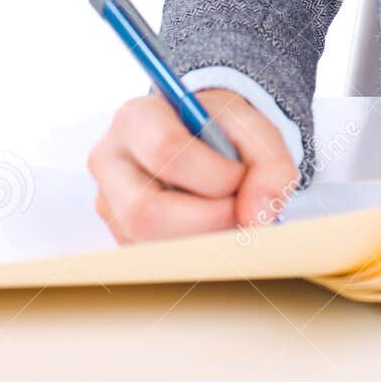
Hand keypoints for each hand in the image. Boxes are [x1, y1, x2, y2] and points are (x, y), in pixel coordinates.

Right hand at [87, 87, 298, 244]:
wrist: (203, 138)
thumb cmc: (221, 129)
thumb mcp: (253, 127)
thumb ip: (270, 163)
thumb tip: (256, 218)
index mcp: (135, 118)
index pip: (165, 150)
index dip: (214, 173)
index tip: (239, 175)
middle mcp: (110, 163)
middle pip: (147, 212)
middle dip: (209, 220)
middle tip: (239, 210)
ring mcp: (110, 206)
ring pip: (152, 246)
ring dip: (206, 240)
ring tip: (228, 215)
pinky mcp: (122, 238)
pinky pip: (158, 262)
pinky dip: (198, 252)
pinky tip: (212, 228)